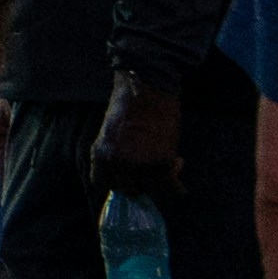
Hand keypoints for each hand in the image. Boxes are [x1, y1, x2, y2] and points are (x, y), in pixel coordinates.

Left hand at [95, 76, 180, 193]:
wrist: (147, 88)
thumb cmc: (129, 106)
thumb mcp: (111, 133)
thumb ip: (116, 155)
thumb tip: (130, 176)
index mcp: (100, 154)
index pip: (103, 184)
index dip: (118, 181)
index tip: (130, 177)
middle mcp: (116, 164)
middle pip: (130, 190)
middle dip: (142, 182)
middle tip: (152, 168)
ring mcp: (139, 166)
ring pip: (153, 189)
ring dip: (162, 180)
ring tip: (167, 162)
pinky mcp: (161, 163)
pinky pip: (172, 186)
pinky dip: (177, 182)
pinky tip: (177, 163)